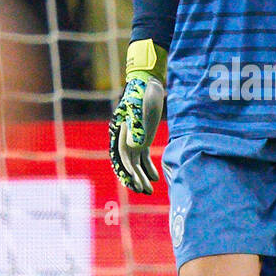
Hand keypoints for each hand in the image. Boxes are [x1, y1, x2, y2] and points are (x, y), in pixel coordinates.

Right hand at [109, 40, 166, 193]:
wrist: (149, 83)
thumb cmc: (144, 95)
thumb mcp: (142, 110)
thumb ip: (137, 127)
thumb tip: (135, 147)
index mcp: (120, 132)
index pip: (122, 156)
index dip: (127, 170)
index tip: (136, 182)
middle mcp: (123, 138)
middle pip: (127, 163)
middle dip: (134, 178)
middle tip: (144, 191)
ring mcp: (132, 138)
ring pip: (135, 162)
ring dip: (141, 177)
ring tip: (149, 191)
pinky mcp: (142, 137)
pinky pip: (142, 157)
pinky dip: (148, 167)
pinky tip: (156, 177)